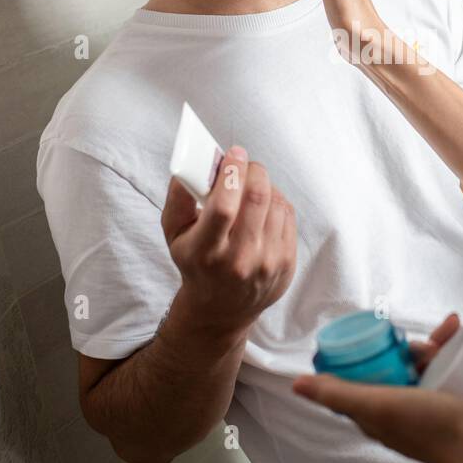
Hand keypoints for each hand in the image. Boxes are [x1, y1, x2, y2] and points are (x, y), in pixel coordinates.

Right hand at [161, 146, 296, 336]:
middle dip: (253, 171)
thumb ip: (178, 197)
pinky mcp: (287, 262)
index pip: (223, 207)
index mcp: (205, 251)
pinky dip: (277, 200)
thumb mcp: (174, 234)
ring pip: (276, 203)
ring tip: (251, 187)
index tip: (233, 153)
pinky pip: (288, 215)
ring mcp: (267, 263)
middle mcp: (239, 260)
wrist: (221, 308)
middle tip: (244, 164)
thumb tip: (193, 163)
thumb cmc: (196, 263)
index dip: (231, 173)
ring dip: (265, 184)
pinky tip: (263, 205)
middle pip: (257, 198)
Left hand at [292, 313, 462, 462]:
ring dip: (438, 346)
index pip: (361, 376)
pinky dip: (459, 357)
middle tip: (425, 343)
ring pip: (426, 368)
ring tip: (452, 332)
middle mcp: (398, 413)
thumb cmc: (432, 428)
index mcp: (375, 414)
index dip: (366, 352)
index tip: (379, 334)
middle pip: (397, 367)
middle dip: (411, 347)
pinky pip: (451, 375)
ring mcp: (426, 412)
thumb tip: (296, 384)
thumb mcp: (379, 404)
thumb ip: (339, 394)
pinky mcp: (452, 410)